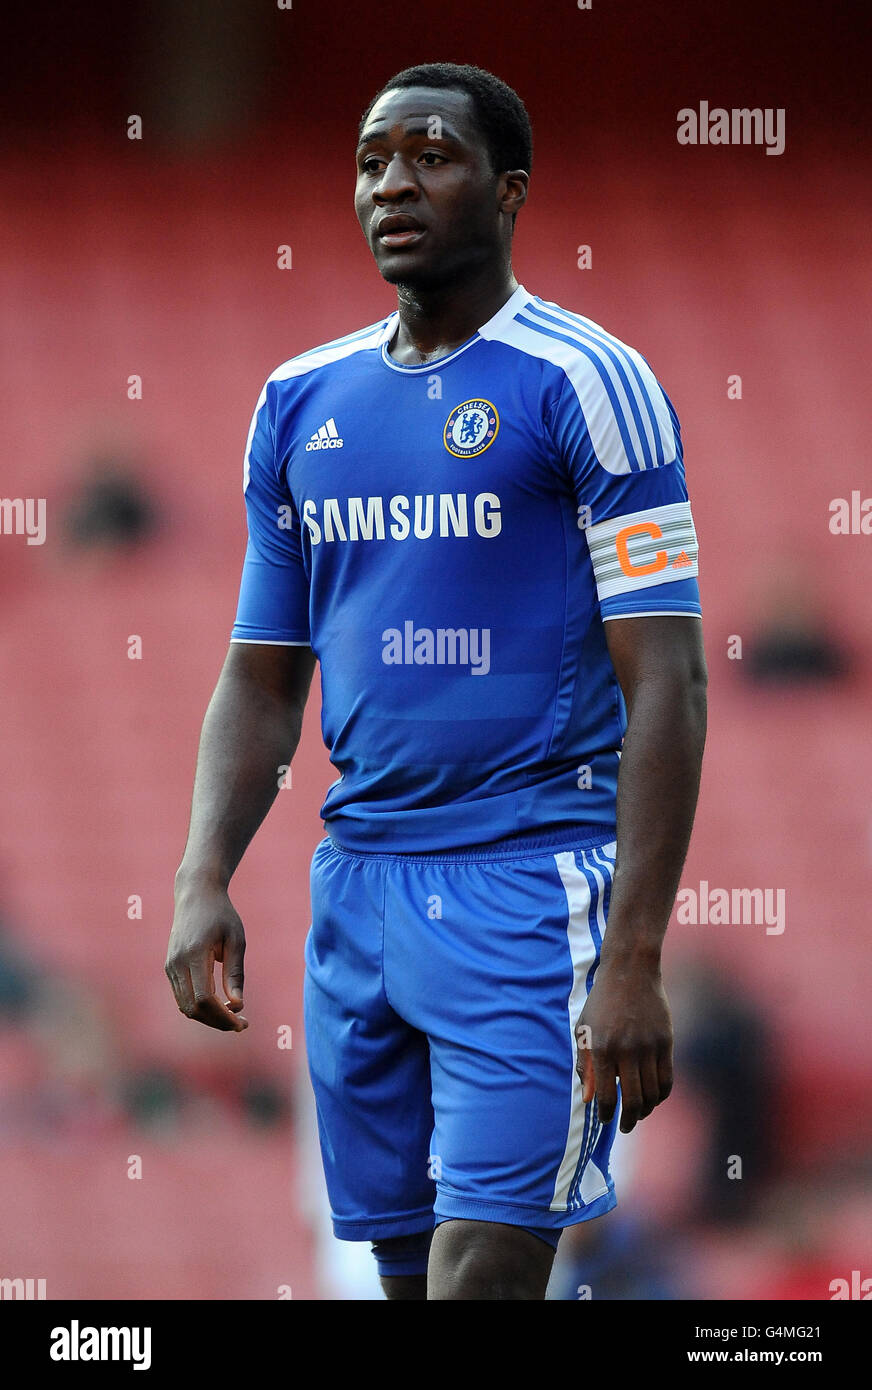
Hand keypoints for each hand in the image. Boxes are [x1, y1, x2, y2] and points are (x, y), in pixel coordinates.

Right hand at [165, 879, 247, 1031]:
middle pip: (192, 1008)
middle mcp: (177, 962)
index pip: (204, 998)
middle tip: (242, 1025)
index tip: (242, 1022)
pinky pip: (182, 997)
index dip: (222, 1016)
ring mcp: (170, 966)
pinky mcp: (170, 967)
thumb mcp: (236, 939)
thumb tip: (238, 1005)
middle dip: (217, 1021)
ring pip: (185, 1006)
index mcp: (195, 953)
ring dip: (209, 1017)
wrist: (195, 893)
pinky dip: (200, 1007)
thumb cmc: (221, 914)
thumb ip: (235, 973)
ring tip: (234, 1018)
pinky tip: (220, 1006)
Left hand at [575, 957, 672, 1132]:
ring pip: (652, 1094)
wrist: (631, 971)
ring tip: (638, 1113)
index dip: (605, 1114)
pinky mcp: (667, 1042)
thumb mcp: (584, 1030)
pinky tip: (653, 1098)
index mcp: (602, 1048)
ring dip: (645, 1110)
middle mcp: (626, 1050)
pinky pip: (667, 1079)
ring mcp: (649, 1046)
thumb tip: (586, 1098)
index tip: (605, 1120)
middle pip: (632, 1100)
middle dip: (628, 1120)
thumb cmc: (602, 1002)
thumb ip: (584, 1065)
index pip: (606, 1095)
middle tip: (625, 1128)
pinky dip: (660, 1095)